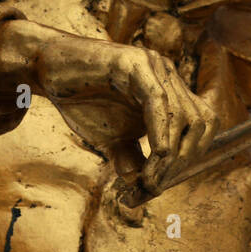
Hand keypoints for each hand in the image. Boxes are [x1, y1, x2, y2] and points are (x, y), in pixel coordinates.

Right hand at [0, 19, 218, 197]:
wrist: (48, 70)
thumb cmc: (83, 101)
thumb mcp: (113, 140)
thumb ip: (133, 159)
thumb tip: (147, 187)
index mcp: (172, 92)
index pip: (202, 128)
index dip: (188, 161)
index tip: (155, 188)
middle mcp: (169, 76)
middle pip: (202, 123)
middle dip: (183, 161)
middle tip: (152, 187)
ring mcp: (154, 66)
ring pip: (183, 115)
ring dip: (170, 155)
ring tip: (147, 180)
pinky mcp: (134, 62)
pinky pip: (158, 100)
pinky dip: (161, 130)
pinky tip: (156, 154)